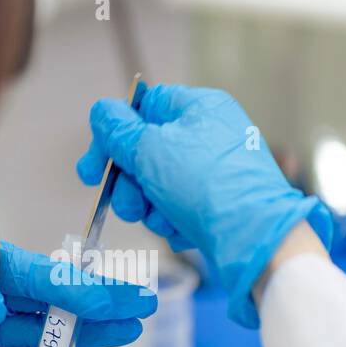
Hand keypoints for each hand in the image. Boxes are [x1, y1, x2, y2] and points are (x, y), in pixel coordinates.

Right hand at [78, 83, 330, 327]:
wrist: (256, 238)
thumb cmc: (206, 184)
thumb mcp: (150, 149)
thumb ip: (118, 130)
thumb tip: (102, 112)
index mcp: (199, 107)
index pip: (142, 109)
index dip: (111, 139)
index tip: (90, 172)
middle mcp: (210, 135)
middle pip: (146, 152)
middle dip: (129, 184)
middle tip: (126, 205)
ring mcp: (216, 172)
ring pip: (159, 186)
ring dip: (150, 207)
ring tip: (160, 220)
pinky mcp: (219, 205)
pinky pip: (180, 208)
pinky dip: (173, 221)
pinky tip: (182, 231)